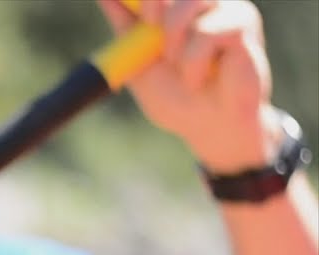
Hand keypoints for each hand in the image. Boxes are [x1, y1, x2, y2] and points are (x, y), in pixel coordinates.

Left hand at [98, 0, 275, 172]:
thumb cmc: (177, 95)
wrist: (207, 127)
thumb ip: (126, 28)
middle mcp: (206, 2)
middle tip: (150, 25)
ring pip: (191, 1)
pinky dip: (193, 61)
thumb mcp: (140, 61)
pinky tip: (198, 79)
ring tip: (177, 65)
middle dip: (155, 1)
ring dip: (173, 37)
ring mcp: (228, 9)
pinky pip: (207, 33)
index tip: (140, 15)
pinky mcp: (243, 26)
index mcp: (180, 7)